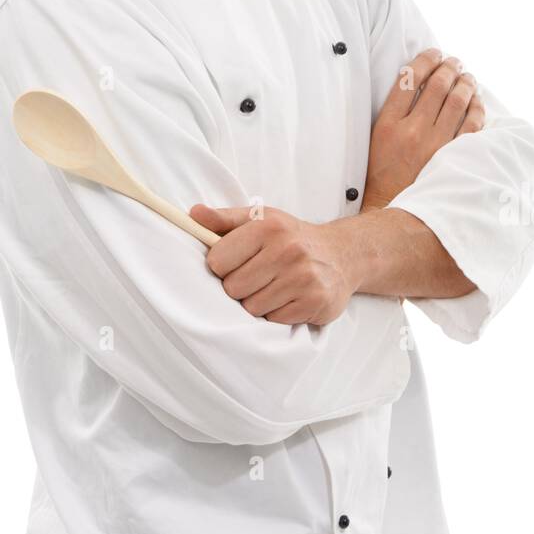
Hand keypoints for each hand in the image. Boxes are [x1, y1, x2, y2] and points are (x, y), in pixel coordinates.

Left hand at [189, 203, 361, 325]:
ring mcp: (303, 278)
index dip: (222, 266)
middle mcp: (287, 250)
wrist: (341, 254)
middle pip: (233, 288)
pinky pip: (275, 320)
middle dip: (240, 286)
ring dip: (259, 301)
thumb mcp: (259, 219)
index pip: (217, 261)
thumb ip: (223, 219)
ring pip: (252, 308)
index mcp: (267, 227)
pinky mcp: (314, 302)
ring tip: (274, 286)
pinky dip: (278, 312)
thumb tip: (192, 214)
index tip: (236, 262)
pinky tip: (289, 297)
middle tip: (258, 275)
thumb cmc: (290, 237)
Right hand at [361, 48, 484, 209]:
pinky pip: (472, 125)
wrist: (392, 210)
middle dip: (449, 67)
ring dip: (465, 83)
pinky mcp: (452, 158)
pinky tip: (476, 100)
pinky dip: (476, 108)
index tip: (433, 53)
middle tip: (455, 61)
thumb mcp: (377, 139)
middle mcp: (412, 131)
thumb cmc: (381, 174)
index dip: (424, 60)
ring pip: (457, 101)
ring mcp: (434, 145)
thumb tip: (415, 83)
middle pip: (437, 85)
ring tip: (467, 77)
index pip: (409, 78)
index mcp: (389, 124)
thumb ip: (393, 112)